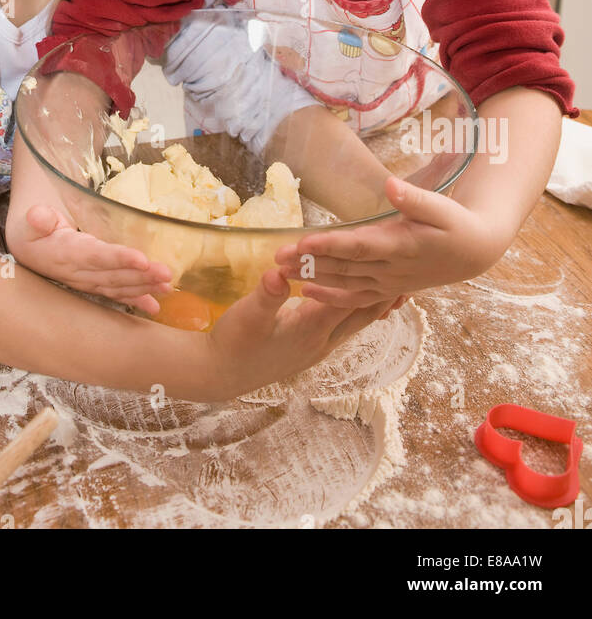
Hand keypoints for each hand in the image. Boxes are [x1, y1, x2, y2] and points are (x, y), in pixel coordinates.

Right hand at [9, 203, 173, 314]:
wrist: (28, 249)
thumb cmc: (33, 231)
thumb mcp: (30, 221)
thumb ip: (37, 219)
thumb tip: (38, 216)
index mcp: (64, 254)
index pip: (95, 257)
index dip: (118, 259)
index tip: (142, 259)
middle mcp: (78, 273)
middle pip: (113, 276)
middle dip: (141, 277)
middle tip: (167, 274)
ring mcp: (87, 283)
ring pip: (118, 288)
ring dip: (144, 288)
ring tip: (167, 287)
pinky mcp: (94, 286)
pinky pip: (117, 295)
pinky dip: (136, 300)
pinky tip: (155, 306)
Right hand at [204, 268, 404, 400]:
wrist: (222, 374)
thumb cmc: (235, 343)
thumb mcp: (248, 315)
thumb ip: (266, 295)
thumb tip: (279, 273)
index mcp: (311, 327)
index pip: (347, 297)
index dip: (367, 277)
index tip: (386, 258)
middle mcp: (322, 341)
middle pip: (362, 315)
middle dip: (384, 296)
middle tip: (410, 278)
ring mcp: (318, 348)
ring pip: (355, 325)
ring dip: (373, 307)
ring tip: (396, 292)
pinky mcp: (310, 350)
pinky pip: (343, 330)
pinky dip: (355, 315)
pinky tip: (357, 307)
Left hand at [274, 175, 502, 306]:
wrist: (474, 252)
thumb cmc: (457, 223)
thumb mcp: (442, 206)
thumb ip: (414, 198)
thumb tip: (391, 184)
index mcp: (401, 246)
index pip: (358, 247)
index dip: (329, 246)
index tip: (302, 242)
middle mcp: (391, 269)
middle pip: (343, 268)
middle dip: (307, 264)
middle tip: (275, 257)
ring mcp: (388, 282)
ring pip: (344, 285)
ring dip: (312, 280)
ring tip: (281, 274)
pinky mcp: (388, 288)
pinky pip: (355, 298)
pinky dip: (330, 298)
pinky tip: (306, 292)